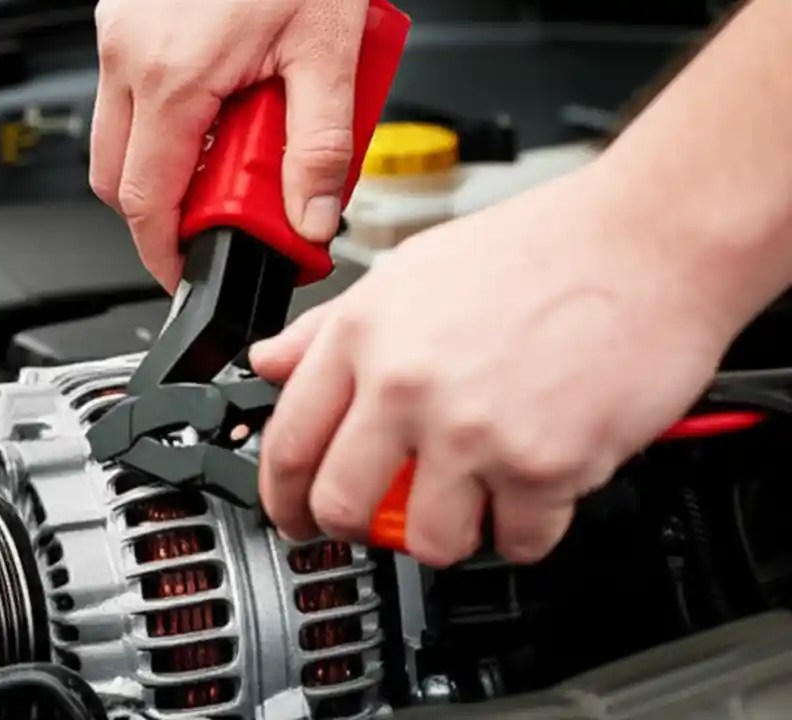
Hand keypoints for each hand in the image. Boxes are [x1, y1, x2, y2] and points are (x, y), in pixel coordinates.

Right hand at [90, 0, 364, 289]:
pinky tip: (219, 93)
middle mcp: (129, 55)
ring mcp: (119, 32)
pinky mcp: (125, 14)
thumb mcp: (328, 46)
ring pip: (117, 134)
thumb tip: (310, 218)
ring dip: (165, 159)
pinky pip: (127, 89)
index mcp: (172, 76)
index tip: (187, 274)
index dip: (164, 255)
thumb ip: (322, 143)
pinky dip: (163, 113)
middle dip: (164, 213)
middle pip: (118, 178)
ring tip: (231, 143)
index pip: (147, 201)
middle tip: (220, 216)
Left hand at [248, 166, 739, 566]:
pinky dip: (524, 530)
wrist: (649, 240)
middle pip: (341, 505)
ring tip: (471, 496)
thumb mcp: (409, 269)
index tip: (294, 515)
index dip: (280, 496)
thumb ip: (330, 326)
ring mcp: (474, 430)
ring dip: (447, 533)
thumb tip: (269, 362)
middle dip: (352, 530)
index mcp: (364, 335)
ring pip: (428, 541)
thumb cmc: (541, 248)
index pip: (288, 440)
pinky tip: (532, 491)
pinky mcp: (544, 465)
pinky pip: (515, 541)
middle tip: (375, 524)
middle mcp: (408, 386)